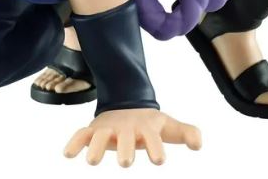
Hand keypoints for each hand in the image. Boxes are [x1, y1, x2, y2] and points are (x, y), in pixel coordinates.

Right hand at [63, 107, 201, 166]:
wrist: (127, 104)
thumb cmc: (150, 124)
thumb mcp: (168, 126)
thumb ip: (186, 132)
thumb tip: (199, 144)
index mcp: (146, 128)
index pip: (152, 138)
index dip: (156, 147)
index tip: (160, 160)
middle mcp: (127, 128)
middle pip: (125, 138)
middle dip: (125, 148)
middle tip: (126, 163)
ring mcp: (109, 128)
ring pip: (100, 135)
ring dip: (96, 146)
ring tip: (92, 161)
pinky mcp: (94, 129)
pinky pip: (81, 134)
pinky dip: (74, 142)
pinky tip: (67, 154)